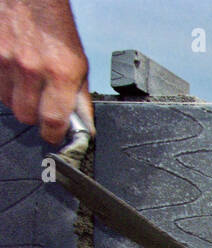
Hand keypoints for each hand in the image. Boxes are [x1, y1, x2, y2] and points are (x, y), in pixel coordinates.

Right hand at [0, 0, 91, 142]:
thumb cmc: (56, 27)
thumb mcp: (79, 63)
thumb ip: (79, 96)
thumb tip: (83, 125)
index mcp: (60, 73)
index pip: (53, 121)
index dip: (53, 134)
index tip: (54, 135)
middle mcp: (31, 70)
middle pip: (26, 116)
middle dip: (35, 117)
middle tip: (41, 106)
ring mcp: (6, 62)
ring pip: (8, 103)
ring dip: (18, 100)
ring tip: (28, 84)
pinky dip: (4, 86)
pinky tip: (14, 74)